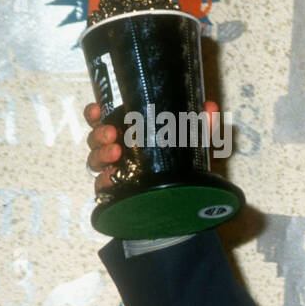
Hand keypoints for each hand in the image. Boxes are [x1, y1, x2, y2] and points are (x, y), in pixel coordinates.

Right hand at [85, 101, 219, 194]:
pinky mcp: (116, 192)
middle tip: (112, 132)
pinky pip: (102, 187)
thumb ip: (201, 124)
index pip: (101, 120)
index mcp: (126, 134)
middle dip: (99, 134)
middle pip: (95, 139)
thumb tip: (210, 106)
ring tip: (116, 152)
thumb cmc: (179, 164)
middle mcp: (116, 151)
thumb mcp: (191, 141)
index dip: (94, 114)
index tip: (97, 108)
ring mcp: (114, 171)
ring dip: (102, 154)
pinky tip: (113, 177)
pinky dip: (105, 181)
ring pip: (95, 161)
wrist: (184, 198)